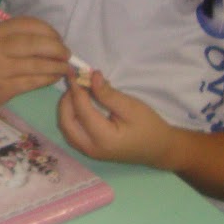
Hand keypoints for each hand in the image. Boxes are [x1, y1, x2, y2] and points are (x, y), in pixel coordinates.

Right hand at [0, 17, 72, 103]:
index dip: (50, 32)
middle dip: (57, 49)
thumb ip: (27, 35)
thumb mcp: (4, 36)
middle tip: (67, 54)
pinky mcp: (4, 87)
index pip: (31, 25)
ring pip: (36, 65)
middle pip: (34, 44)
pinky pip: (33, 82)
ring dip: (57, 66)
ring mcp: (0, 69)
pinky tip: (54, 77)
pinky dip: (49, 79)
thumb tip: (59, 43)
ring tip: (65, 67)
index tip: (59, 39)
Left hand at [56, 72, 178, 168]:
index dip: (76, 89)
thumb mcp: (131, 107)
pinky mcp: (89, 149)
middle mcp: (91, 148)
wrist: (158, 149)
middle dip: (67, 100)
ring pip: (65, 128)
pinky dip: (70, 116)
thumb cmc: (148, 126)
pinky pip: (71, 132)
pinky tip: (79, 103)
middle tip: (76, 82)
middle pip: (66, 122)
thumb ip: (108, 94)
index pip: (81, 110)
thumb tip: (91, 77)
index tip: (76, 72)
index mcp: (103, 138)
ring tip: (78, 91)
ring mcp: (88, 151)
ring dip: (66, 108)